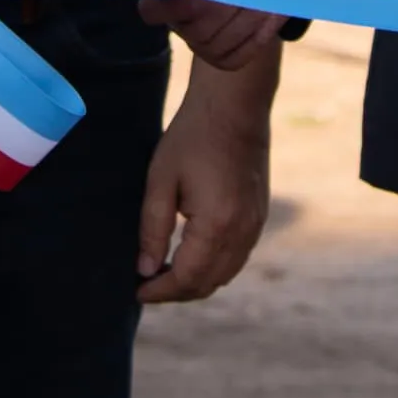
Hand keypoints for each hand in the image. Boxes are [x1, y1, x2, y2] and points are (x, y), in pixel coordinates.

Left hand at [136, 50, 274, 303]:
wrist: (234, 105)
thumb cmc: (192, 137)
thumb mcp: (161, 181)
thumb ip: (152, 229)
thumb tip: (145, 270)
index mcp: (216, 226)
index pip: (186, 278)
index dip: (160, 291)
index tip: (137, 291)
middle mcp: (242, 232)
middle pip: (208, 283)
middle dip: (177, 291)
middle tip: (148, 285)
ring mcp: (256, 225)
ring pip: (226, 274)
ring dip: (197, 281)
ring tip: (166, 272)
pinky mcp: (260, 215)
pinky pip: (238, 256)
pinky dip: (215, 266)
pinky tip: (193, 255)